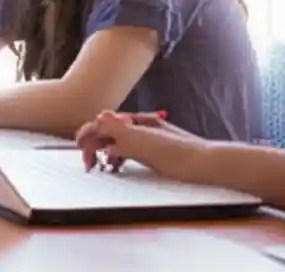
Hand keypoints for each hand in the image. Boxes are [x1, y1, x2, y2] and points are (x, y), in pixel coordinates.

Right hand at [75, 110, 208, 182]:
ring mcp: (145, 138)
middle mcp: (137, 127)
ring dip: (104, 153)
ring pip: (116, 142)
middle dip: (93, 146)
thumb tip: (98, 116)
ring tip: (100, 168)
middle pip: (107, 132)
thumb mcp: (145, 141)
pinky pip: (127, 151)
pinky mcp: (152, 151)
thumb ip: (120, 130)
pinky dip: (117, 158)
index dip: (87, 134)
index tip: (79, 149)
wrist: (205, 163)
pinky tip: (117, 167)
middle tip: (88, 164)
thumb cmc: (177, 153)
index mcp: (133, 122)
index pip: (101, 123)